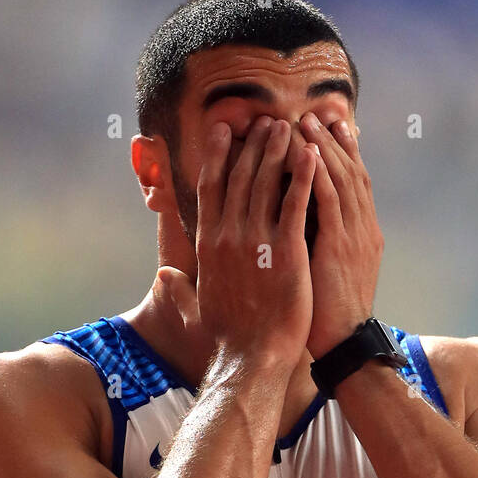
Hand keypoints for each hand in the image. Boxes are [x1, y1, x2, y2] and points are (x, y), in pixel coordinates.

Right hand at [159, 116, 317, 370]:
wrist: (252, 357)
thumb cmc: (227, 337)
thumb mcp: (195, 308)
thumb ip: (178, 288)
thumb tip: (164, 277)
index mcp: (208, 245)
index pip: (210, 188)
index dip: (217, 155)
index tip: (225, 130)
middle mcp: (229, 236)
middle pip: (240, 177)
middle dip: (253, 144)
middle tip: (265, 119)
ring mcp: (258, 242)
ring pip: (267, 183)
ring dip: (277, 150)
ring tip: (288, 126)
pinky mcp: (288, 252)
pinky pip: (296, 204)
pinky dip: (304, 176)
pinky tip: (313, 155)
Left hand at [300, 114, 384, 359]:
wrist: (345, 346)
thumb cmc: (331, 316)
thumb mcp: (333, 274)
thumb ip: (326, 245)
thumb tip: (308, 225)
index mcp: (363, 235)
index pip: (354, 184)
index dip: (343, 154)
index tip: (329, 129)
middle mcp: (363, 229)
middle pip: (350, 173)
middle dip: (333, 141)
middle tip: (316, 113)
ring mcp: (353, 236)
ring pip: (339, 180)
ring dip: (322, 147)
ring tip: (305, 122)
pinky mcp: (338, 247)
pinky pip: (327, 201)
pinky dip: (316, 173)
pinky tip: (304, 152)